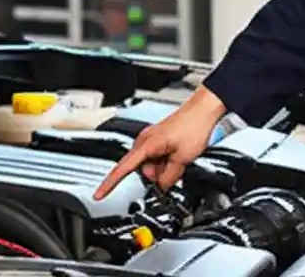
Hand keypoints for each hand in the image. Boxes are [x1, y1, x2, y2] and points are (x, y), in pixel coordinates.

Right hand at [93, 86, 226, 199]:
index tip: (99, 194)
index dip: (109, 184)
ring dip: (164, 170)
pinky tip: (179, 157)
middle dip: (157, 176)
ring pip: (152, 167)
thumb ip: (168, 177)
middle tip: (175, 169)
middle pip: (143, 171)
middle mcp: (145, 141)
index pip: (123, 169)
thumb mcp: (182, 159)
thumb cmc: (194, 126)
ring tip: (180, 159)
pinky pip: (158, 159)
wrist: (205, 110)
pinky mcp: (160, 141)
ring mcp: (152, 140)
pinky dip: (167, 163)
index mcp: (146, 144)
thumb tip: (162, 187)